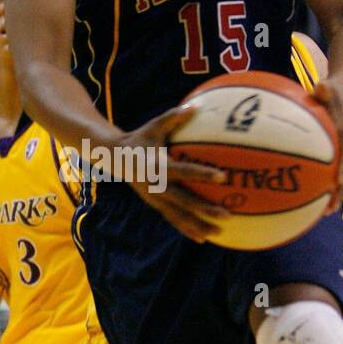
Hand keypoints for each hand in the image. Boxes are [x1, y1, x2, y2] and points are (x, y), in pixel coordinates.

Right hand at [117, 108, 228, 242]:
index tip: (223, 177)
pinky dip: (188, 229)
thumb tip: (196, 105)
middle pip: (184, 201)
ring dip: (199, 225)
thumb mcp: (154, 126)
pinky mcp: (155, 205)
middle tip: (228, 214)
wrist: (114, 158)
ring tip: (219, 233)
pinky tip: (203, 237)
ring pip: (179, 216)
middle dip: (206, 209)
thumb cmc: (140, 138)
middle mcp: (157, 187)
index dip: (202, 174)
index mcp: (158, 167)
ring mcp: (155, 199)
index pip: (184, 171)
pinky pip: (173, 219)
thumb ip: (174, 117)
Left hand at [311, 77, 342, 209]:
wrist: (342, 90)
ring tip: (322, 214)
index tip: (338, 183)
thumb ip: (326, 89)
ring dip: (332, 195)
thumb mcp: (330, 86)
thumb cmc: (330, 88)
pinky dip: (320, 185)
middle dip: (339, 192)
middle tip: (329, 210)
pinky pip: (328, 172)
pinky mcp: (333, 154)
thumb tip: (322, 85)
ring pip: (338, 176)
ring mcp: (340, 151)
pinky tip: (306, 199)